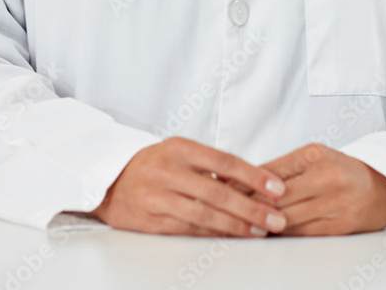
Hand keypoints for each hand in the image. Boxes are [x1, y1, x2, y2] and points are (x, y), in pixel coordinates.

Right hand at [90, 136, 288, 236]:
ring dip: (236, 226)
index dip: (253, 176)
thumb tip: (253, 180)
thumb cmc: (153, 164)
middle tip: (276, 218)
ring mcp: (156, 197)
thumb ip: (210, 164)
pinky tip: (230, 237)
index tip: (277, 188)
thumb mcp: (179, 151)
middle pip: (217, 192)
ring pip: (204, 215)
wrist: (109, 179)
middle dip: (251, 208)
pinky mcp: (148, 221)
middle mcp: (167, 171)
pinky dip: (212, 235)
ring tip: (259, 231)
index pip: (224, 161)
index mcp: (178, 147)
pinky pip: (187, 230)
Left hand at [234, 142, 385, 235]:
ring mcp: (334, 205)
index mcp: (315, 155)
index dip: (243, 181)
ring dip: (260, 224)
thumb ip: (282, 167)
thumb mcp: (314, 156)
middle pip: (276, 198)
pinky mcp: (339, 228)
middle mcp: (326, 178)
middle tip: (220, 209)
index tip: (221, 186)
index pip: (271, 171)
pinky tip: (264, 235)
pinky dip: (280, 235)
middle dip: (247, 205)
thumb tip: (244, 178)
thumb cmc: (342, 169)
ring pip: (287, 219)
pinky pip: (302, 234)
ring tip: (235, 225)